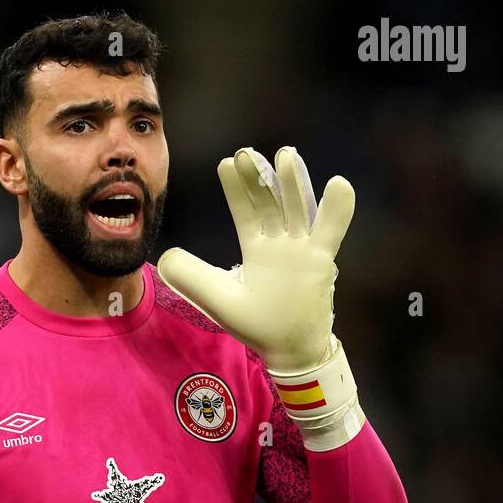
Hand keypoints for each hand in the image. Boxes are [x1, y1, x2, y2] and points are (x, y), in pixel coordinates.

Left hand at [157, 146, 353, 374]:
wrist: (287, 349)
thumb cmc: (256, 324)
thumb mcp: (218, 298)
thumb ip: (192, 277)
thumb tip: (164, 257)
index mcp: (256, 249)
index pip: (245, 212)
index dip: (236, 189)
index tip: (227, 163)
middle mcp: (280, 244)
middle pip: (270, 203)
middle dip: (259, 179)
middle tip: (248, 153)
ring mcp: (302, 250)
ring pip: (297, 209)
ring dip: (292, 184)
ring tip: (285, 156)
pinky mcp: (320, 260)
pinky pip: (331, 231)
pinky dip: (336, 210)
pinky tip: (338, 185)